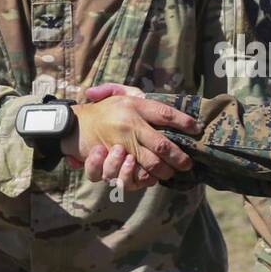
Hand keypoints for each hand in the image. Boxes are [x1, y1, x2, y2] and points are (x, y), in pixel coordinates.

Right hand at [60, 88, 200, 186]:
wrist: (73, 126)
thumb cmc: (103, 111)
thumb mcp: (119, 95)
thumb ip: (136, 93)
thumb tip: (160, 98)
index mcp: (133, 107)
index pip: (165, 114)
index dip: (184, 122)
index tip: (197, 129)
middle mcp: (129, 125)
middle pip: (162, 144)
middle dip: (179, 156)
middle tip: (187, 163)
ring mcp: (120, 145)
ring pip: (149, 163)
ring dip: (163, 171)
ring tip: (171, 172)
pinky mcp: (110, 162)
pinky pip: (130, 175)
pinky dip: (143, 179)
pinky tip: (151, 179)